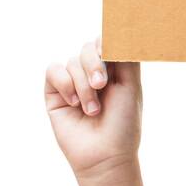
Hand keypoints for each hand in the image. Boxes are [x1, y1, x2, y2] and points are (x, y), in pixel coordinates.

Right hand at [44, 38, 141, 185]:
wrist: (105, 154)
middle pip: (88, 47)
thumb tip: (119, 31)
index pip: (106, 43)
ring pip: (73, 62)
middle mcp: (93, 73)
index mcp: (114, 70)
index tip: (110, 52)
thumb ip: (125, 57)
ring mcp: (73, 82)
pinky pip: (54, 71)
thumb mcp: (131, 86)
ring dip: (83, 85)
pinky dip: (65, 84)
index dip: (106, 44)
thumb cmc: (123, 124)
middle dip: (94, 64)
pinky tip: (74, 104)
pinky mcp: (54, 92)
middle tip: (101, 85)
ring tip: (92, 110)